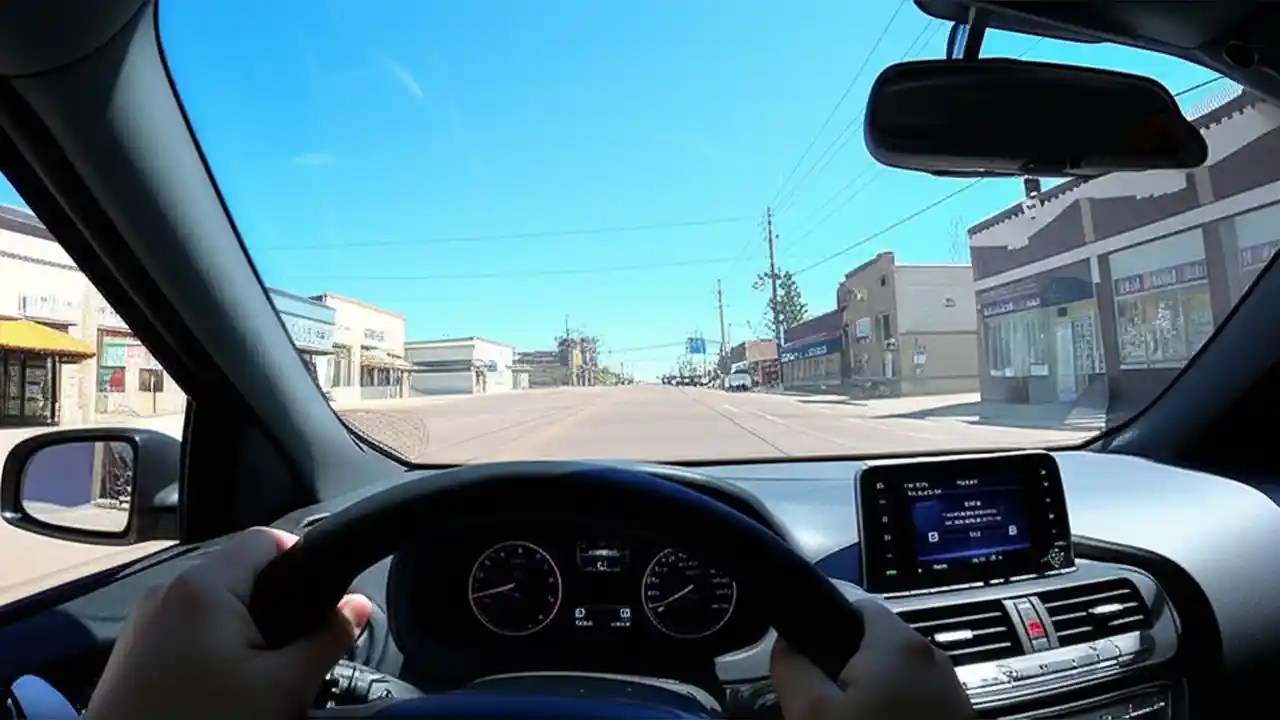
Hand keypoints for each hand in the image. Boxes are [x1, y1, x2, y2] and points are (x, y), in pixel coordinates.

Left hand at [85, 527, 372, 719]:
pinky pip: (185, 626)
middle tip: (294, 650)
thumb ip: (327, 639)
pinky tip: (219, 685)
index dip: (303, 560)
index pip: (266, 540)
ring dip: (241, 626)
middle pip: (239, 573)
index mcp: (204, 585)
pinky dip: (210, 644)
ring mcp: (143, 619)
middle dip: (274, 603)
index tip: (323, 601)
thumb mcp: (282, 687)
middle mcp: (167, 590)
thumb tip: (359, 605)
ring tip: (257, 674)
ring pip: (212, 602)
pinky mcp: (131, 648)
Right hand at [770, 599, 973, 719]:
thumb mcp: (813, 714)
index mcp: (898, 643)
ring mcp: (952, 691)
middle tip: (826, 706)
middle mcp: (933, 658)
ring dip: (874, 695)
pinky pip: (917, 702)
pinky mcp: (959, 719)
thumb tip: (787, 645)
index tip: (810, 663)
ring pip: (898, 678)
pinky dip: (897, 714)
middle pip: (876, 645)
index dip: (826, 628)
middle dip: (848, 669)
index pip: (856, 607)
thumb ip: (793, 669)